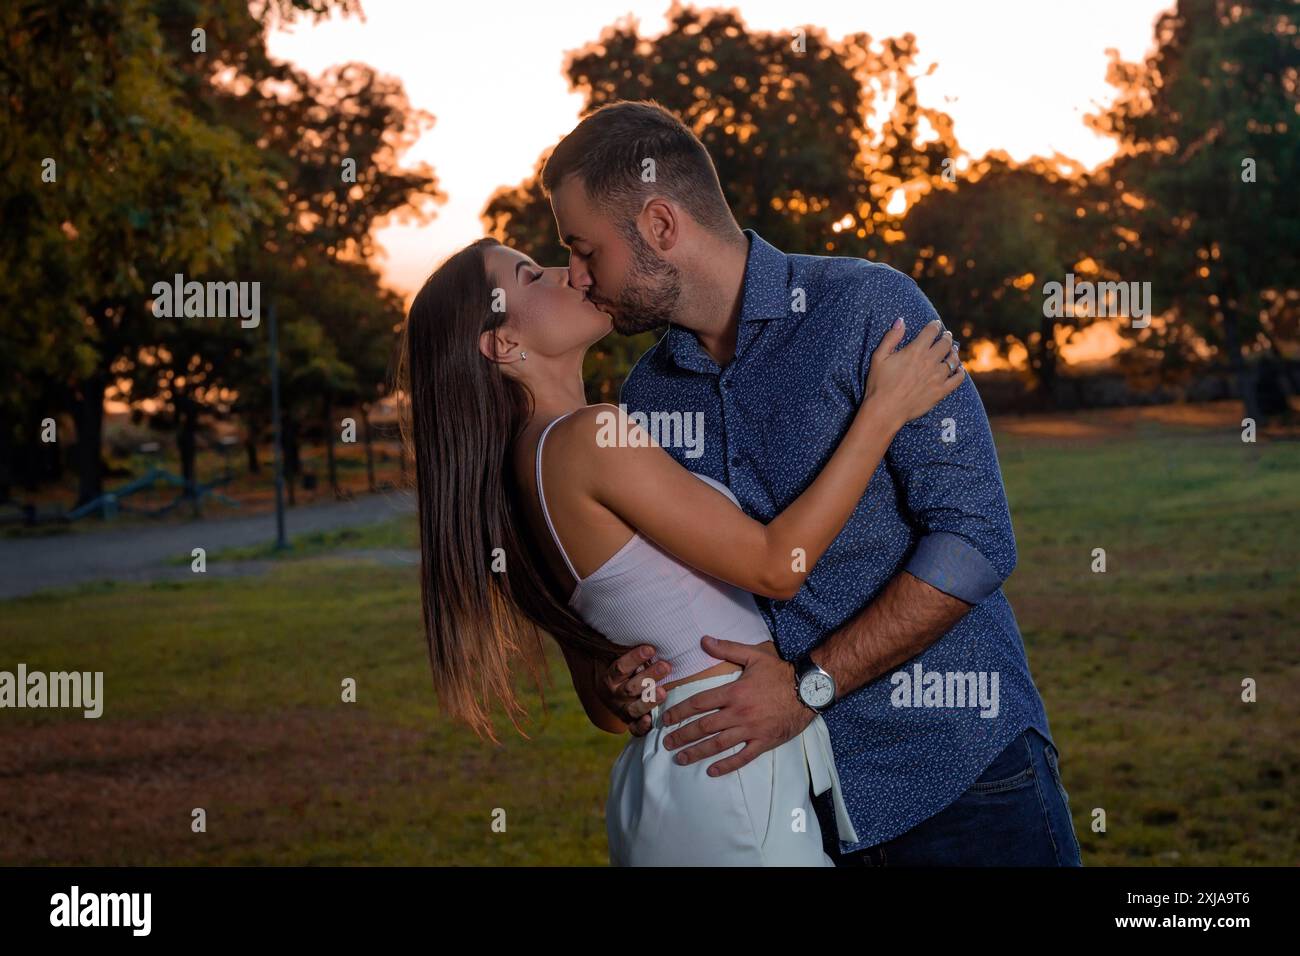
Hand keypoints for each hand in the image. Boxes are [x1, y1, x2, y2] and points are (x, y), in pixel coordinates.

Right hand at [595, 645, 670, 737]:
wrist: (613, 694)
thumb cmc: (627, 671)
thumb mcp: (624, 659)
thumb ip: (636, 649)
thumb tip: (653, 618)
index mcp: (609, 677)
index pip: (620, 667)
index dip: (634, 658)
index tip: (650, 648)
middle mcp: (613, 695)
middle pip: (631, 687)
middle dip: (649, 675)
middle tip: (666, 665)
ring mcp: (621, 710)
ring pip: (633, 708)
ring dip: (649, 700)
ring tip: (663, 691)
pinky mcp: (630, 723)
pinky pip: (634, 729)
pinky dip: (641, 727)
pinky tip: (650, 721)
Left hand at [659, 636, 815, 774]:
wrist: (809, 690)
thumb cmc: (780, 672)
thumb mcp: (754, 655)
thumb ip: (727, 649)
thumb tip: (704, 640)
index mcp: (734, 692)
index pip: (699, 703)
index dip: (679, 712)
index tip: (666, 719)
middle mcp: (739, 713)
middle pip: (704, 727)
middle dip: (682, 736)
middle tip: (666, 743)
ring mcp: (751, 730)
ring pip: (719, 745)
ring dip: (697, 752)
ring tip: (680, 759)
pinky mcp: (764, 742)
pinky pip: (743, 757)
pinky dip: (726, 765)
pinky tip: (711, 771)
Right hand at [864, 317, 964, 427]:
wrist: (885, 409)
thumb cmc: (879, 384)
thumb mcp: (879, 357)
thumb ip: (891, 337)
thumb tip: (901, 321)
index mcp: (915, 351)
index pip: (931, 332)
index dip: (935, 325)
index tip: (936, 324)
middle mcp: (929, 362)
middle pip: (945, 344)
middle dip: (946, 337)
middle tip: (946, 335)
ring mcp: (937, 377)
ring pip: (953, 360)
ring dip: (953, 353)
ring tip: (953, 351)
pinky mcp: (941, 391)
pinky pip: (957, 379)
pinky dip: (960, 372)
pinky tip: (959, 369)